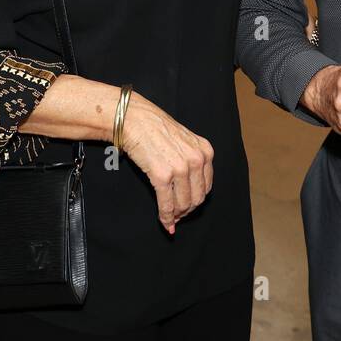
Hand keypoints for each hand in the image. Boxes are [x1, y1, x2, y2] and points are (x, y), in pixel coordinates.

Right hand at [119, 93, 213, 234]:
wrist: (134, 119)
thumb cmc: (155, 128)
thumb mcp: (184, 141)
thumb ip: (191, 161)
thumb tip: (190, 191)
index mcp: (205, 151)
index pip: (207, 186)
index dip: (197, 201)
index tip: (188, 207)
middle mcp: (196, 159)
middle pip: (198, 197)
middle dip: (188, 210)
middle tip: (178, 216)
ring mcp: (180, 168)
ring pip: (184, 203)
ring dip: (177, 215)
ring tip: (171, 218)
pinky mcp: (162, 175)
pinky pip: (167, 203)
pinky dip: (166, 216)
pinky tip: (164, 221)